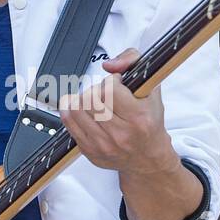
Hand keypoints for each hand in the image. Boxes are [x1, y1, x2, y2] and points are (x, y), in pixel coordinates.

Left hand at [58, 48, 177, 176]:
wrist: (147, 157)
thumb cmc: (149, 123)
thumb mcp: (151, 88)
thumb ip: (133, 62)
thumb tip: (110, 64)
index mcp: (138, 118)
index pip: (109, 89)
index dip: (111, 81)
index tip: (117, 84)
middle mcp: (120, 134)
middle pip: (90, 98)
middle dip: (96, 89)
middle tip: (106, 94)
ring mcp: (102, 144)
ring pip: (76, 108)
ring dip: (83, 98)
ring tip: (95, 101)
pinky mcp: (89, 151)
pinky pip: (68, 122)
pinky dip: (72, 109)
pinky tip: (82, 108)